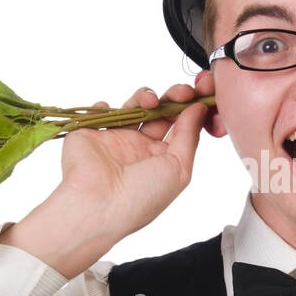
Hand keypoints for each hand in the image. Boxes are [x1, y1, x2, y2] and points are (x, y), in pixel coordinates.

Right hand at [53, 83, 208, 239]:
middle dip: (174, 97)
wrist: (98, 205)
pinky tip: (106, 107)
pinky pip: (99, 113)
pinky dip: (102, 107)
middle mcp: (140, 149)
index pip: (181, 126)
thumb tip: (199, 108)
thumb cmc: (142, 196)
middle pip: (161, 112)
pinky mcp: (91, 134)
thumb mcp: (179, 168)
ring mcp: (116, 140)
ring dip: (145, 96)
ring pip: (134, 106)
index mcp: (163, 159)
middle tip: (184, 91)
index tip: (204, 91)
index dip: (192, 107)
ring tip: (150, 100)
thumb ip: (189, 135)